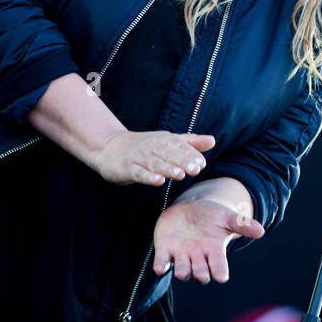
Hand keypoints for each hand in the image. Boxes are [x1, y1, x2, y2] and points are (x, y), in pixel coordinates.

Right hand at [83, 130, 214, 186]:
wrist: (109, 147)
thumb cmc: (144, 146)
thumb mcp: (167, 142)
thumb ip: (190, 142)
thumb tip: (212, 140)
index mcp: (164, 140)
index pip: (179, 146)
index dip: (190, 154)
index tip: (202, 164)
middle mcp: (152, 147)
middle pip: (169, 154)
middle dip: (182, 161)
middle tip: (195, 169)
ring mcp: (139, 157)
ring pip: (155, 163)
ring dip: (167, 168)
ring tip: (180, 174)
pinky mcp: (127, 168)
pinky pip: (139, 173)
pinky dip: (148, 177)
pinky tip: (158, 181)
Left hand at [152, 195, 264, 283]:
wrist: (190, 208)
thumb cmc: (212, 216)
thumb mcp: (227, 217)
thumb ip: (242, 224)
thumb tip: (261, 231)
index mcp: (214, 251)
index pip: (218, 267)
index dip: (219, 272)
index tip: (221, 276)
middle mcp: (198, 257)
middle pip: (200, 272)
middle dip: (200, 273)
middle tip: (201, 272)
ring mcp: (181, 255)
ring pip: (181, 270)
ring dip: (182, 271)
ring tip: (182, 270)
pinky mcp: (165, 250)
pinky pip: (161, 262)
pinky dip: (160, 266)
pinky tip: (160, 267)